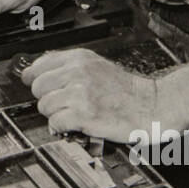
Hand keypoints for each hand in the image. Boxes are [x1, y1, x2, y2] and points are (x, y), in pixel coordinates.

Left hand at [20, 47, 156, 142]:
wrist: (153, 106)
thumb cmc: (128, 91)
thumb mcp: (97, 66)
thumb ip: (70, 67)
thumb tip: (39, 72)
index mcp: (79, 59)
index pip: (39, 66)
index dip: (35, 79)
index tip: (36, 86)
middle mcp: (78, 72)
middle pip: (38, 87)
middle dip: (47, 99)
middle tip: (62, 104)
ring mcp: (80, 93)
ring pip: (44, 106)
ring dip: (55, 115)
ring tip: (71, 115)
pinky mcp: (84, 114)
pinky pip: (54, 122)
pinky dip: (61, 128)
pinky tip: (74, 125)